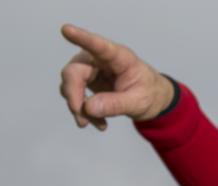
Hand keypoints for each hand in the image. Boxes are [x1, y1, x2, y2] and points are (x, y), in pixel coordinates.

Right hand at [59, 24, 175, 129]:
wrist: (151, 98)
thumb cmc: (149, 93)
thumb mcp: (139, 102)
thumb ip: (116, 104)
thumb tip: (88, 108)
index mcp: (120, 57)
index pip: (99, 45)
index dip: (82, 38)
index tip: (66, 29)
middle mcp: (100, 59)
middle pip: (74, 71)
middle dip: (74, 96)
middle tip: (82, 119)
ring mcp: (90, 68)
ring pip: (70, 84)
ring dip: (79, 108)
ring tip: (100, 125)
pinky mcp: (85, 81)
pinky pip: (75, 95)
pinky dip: (83, 112)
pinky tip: (100, 123)